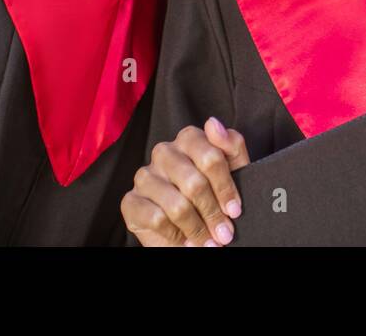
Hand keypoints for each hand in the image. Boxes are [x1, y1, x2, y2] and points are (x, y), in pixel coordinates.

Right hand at [122, 117, 249, 246]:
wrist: (187, 231)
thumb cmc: (212, 196)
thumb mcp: (233, 171)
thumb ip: (231, 146)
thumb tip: (213, 123)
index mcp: (189, 139)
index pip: (211, 156)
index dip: (225, 187)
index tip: (234, 210)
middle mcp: (164, 152)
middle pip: (194, 182)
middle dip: (212, 213)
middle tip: (224, 234)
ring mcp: (144, 176)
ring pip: (176, 204)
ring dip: (197, 228)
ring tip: (208, 242)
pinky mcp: (130, 201)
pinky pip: (156, 218)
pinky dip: (175, 234)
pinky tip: (184, 240)